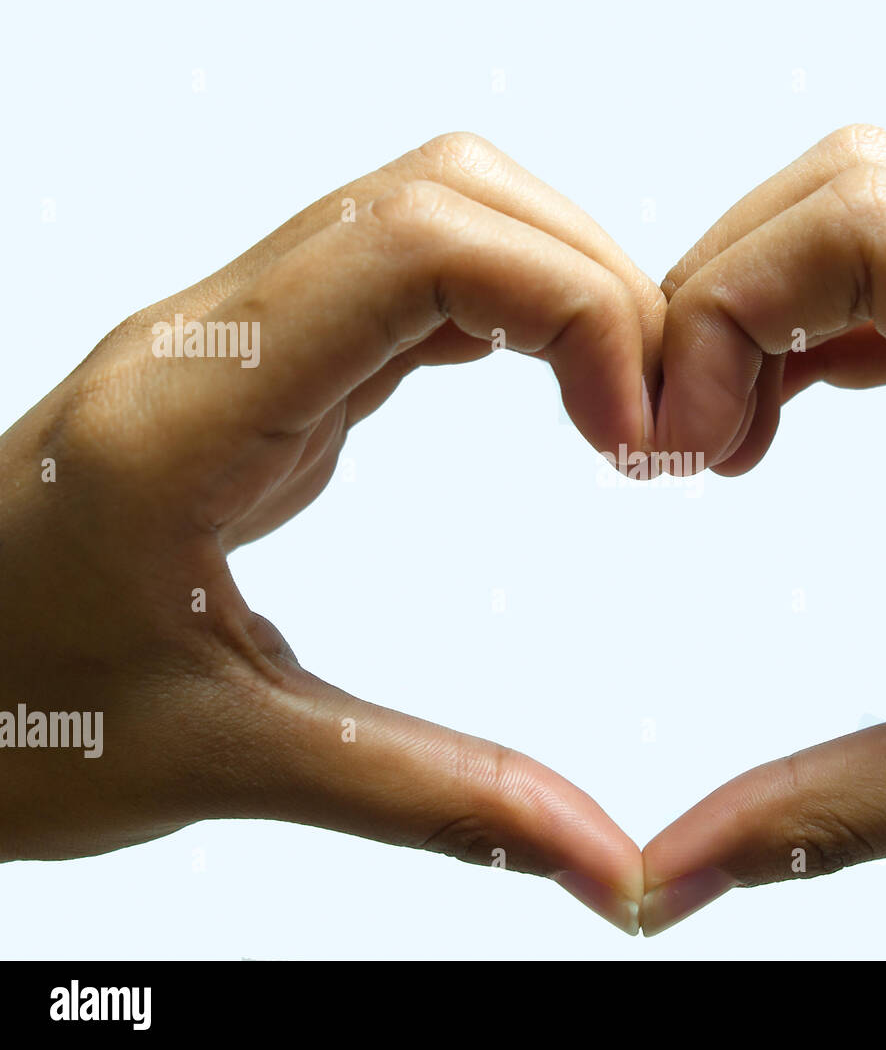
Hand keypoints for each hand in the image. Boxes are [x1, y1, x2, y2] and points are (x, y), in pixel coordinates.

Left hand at [0, 133, 662, 934]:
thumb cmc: (12, 723)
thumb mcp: (231, 764)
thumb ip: (437, 803)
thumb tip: (603, 861)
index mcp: (193, 414)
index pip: (416, 245)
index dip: (573, 304)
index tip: (633, 433)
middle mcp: (209, 339)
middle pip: (443, 194)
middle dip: (590, 281)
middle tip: (651, 418)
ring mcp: (230, 339)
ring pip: (426, 213)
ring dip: (552, 282)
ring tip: (617, 404)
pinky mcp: (253, 367)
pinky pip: (400, 278)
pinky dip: (503, 309)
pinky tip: (547, 390)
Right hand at [642, 124, 885, 934]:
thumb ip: (837, 814)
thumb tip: (670, 872)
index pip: (873, 233)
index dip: (728, 308)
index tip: (678, 446)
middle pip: (854, 193)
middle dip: (720, 294)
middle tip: (673, 440)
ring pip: (870, 226)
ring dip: (755, 309)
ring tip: (708, 441)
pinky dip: (798, 340)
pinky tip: (765, 430)